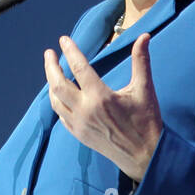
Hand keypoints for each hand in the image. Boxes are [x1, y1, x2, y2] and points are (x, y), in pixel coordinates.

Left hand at [44, 33, 162, 182]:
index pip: (79, 68)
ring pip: (55, 101)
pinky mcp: (79, 135)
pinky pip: (61, 115)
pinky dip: (57, 102)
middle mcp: (85, 110)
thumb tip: (144, 36)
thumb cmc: (146, 122)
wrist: (145, 157)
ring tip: (53, 71)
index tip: (63, 40)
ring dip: (51, 84)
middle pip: (58, 85)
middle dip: (51, 67)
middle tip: (49, 53)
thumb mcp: (144, 89)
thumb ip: (141, 61)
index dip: (70, 51)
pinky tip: (60, 95)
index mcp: (101, 97)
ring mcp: (79, 124)